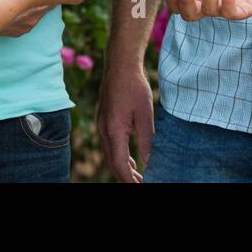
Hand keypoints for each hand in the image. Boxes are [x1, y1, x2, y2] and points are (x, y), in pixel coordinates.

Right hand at [97, 64, 152, 182]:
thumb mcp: (145, 114)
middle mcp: (104, 130)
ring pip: (111, 154)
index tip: (141, 186)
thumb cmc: (134, 86)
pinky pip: (111, 144)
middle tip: (142, 184)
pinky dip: (121, 155)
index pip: (120, 165)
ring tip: (139, 176)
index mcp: (114, 131)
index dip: (130, 180)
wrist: (120, 65)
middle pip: (113, 163)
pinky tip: (132, 159)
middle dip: (126, 177)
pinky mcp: (105, 120)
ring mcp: (102, 125)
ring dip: (123, 167)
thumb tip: (149, 161)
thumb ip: (147, 140)